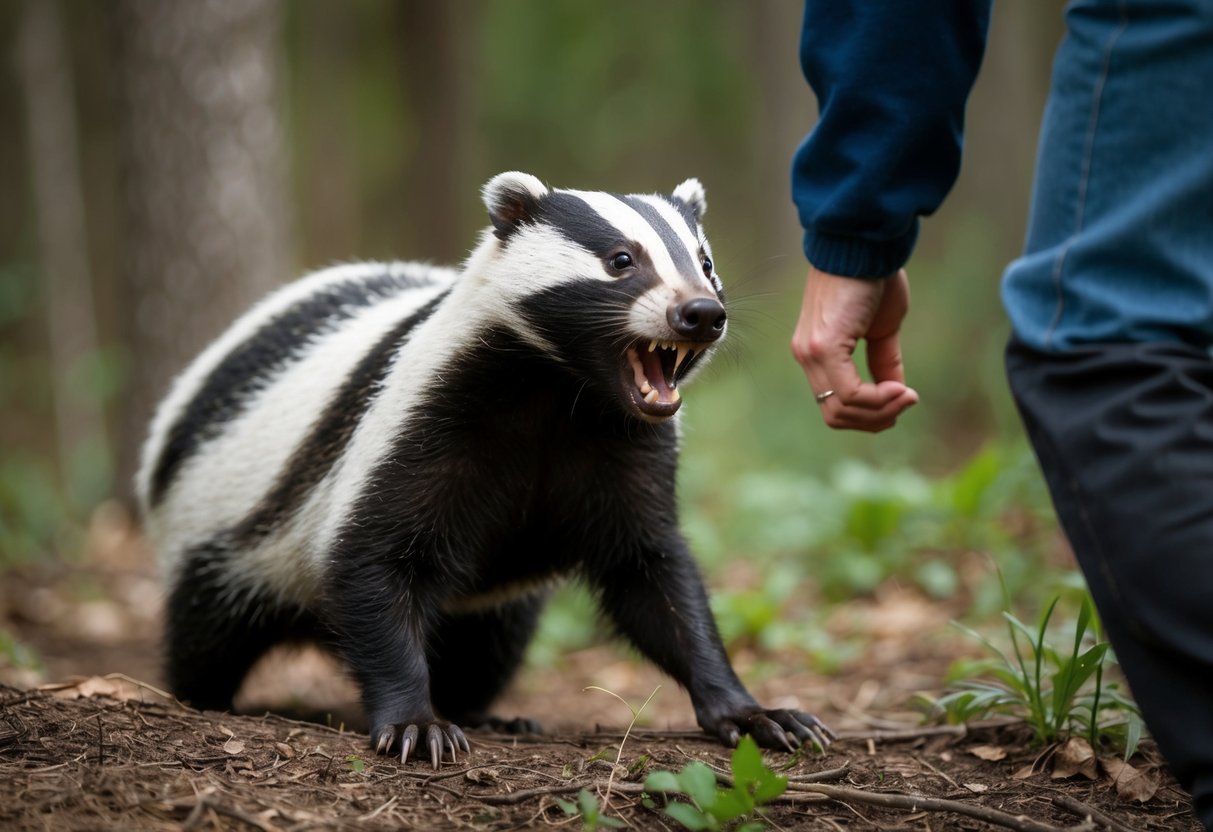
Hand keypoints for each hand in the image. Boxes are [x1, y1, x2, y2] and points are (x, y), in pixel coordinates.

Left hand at [791, 265, 917, 431]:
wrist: (865, 243)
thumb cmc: (873, 278)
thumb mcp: (883, 329)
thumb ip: (884, 362)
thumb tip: (896, 394)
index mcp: (816, 353)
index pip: (834, 405)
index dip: (870, 414)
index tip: (903, 399)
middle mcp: (806, 356)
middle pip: (836, 415)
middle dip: (876, 419)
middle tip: (906, 402)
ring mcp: (811, 353)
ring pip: (842, 409)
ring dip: (880, 410)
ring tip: (906, 395)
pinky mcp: (824, 346)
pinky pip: (849, 392)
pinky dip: (878, 399)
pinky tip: (900, 389)